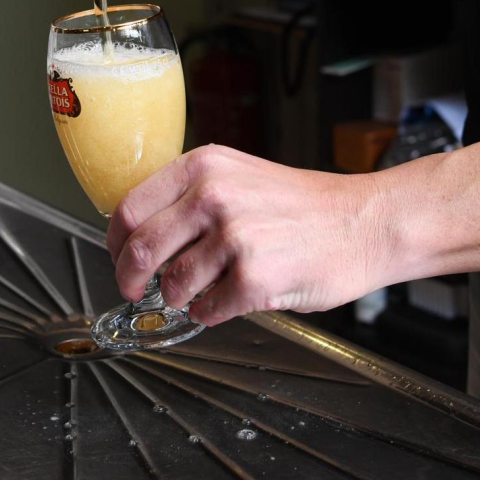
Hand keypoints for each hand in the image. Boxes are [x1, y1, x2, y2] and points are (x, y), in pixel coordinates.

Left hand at [106, 145, 394, 325]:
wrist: (366, 222)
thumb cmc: (306, 205)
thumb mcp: (239, 176)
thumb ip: (191, 196)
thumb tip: (140, 234)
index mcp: (203, 166)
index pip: (129, 208)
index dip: (113, 242)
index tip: (116, 257)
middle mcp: (213, 196)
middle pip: (138, 249)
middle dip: (129, 279)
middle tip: (135, 290)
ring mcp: (233, 237)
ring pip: (172, 285)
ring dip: (180, 298)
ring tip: (204, 291)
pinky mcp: (254, 278)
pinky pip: (207, 310)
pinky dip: (211, 313)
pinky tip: (231, 300)